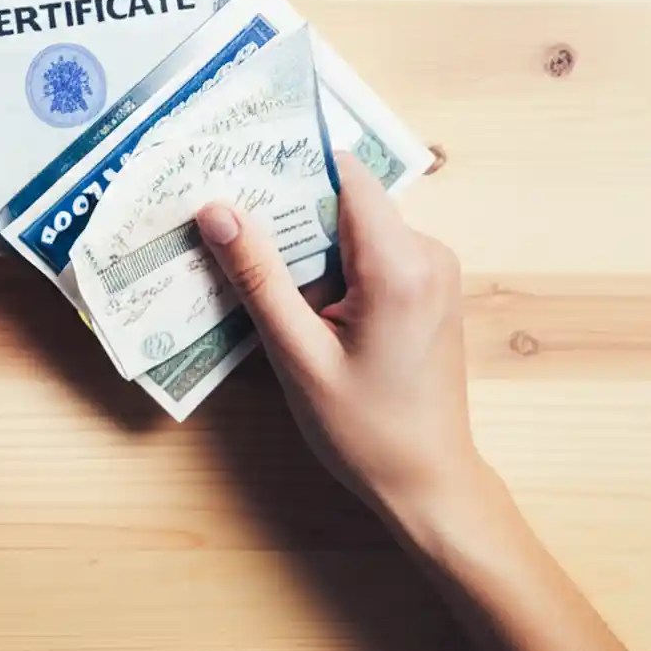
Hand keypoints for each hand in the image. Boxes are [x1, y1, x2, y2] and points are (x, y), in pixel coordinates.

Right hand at [197, 153, 479, 512]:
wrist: (428, 482)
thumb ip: (259, 277)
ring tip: (249, 265)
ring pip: (354, 227)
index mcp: (401, 265)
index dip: (290, 167)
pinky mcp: (427, 290)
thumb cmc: (363, 430)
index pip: (345, 177)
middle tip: (224, 222)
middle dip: (286, 209)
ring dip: (304, 242)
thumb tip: (217, 210)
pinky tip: (291, 297)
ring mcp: (433, 271)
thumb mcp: (298, 355)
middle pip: (346, 200)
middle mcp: (428, 254)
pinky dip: (328, 266)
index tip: (235, 172)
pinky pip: (370, 254)